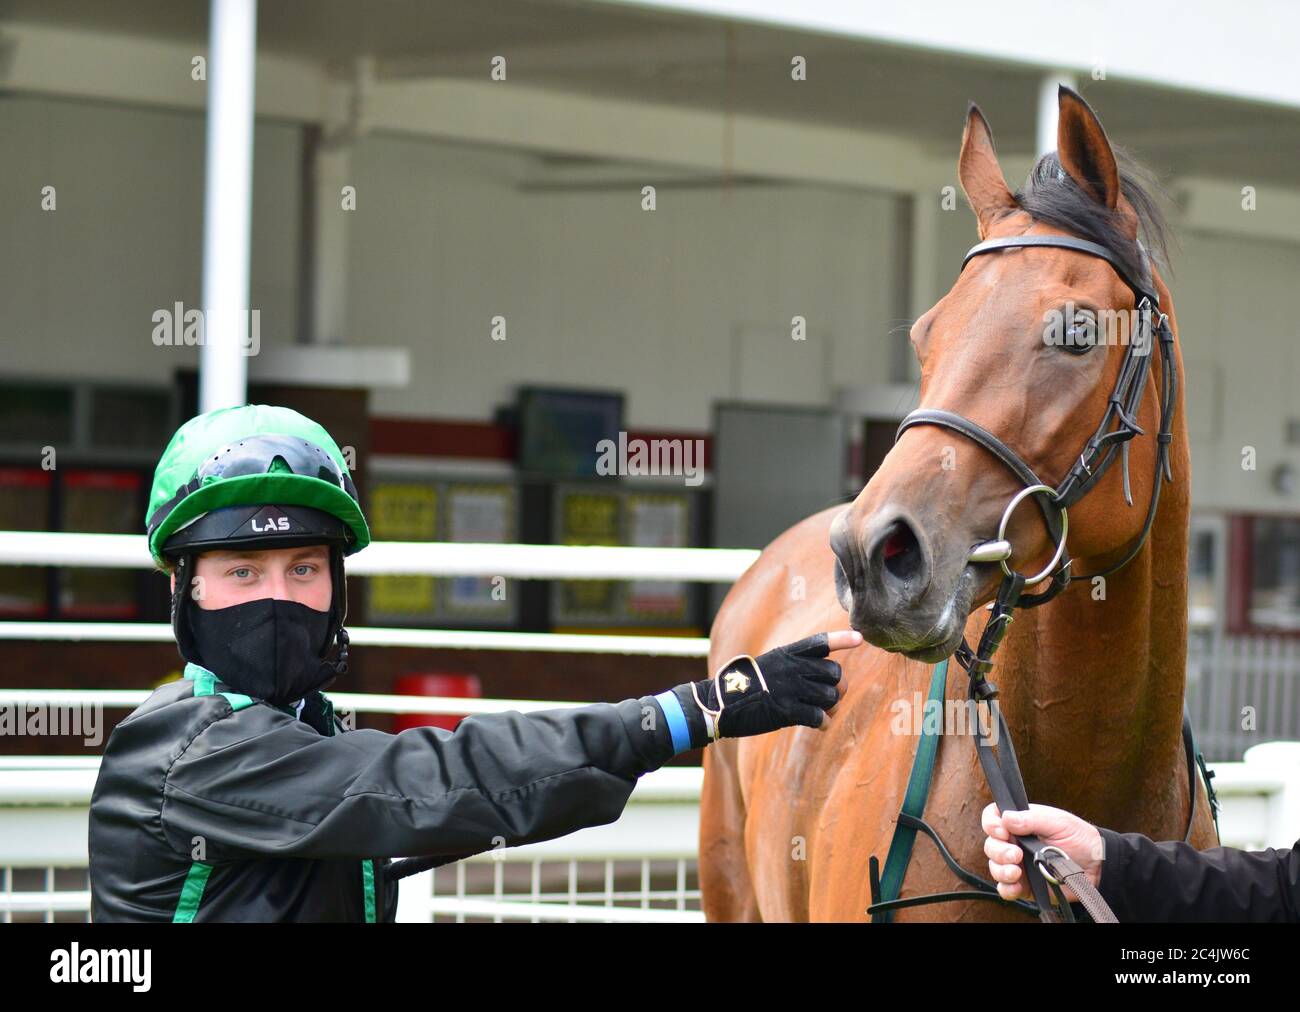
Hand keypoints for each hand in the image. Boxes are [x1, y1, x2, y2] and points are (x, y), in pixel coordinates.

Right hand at [697, 630, 861, 738]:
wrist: (722, 703)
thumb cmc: (747, 686)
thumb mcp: (770, 665)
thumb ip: (797, 668)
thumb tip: (829, 684)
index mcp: (787, 653)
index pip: (820, 642)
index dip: (841, 639)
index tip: (860, 639)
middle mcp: (791, 667)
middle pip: (834, 672)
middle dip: (839, 685)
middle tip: (833, 695)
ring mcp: (789, 688)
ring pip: (830, 696)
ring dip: (832, 707)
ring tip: (825, 713)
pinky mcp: (786, 710)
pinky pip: (818, 716)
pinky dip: (823, 722)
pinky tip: (821, 725)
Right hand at [981, 802, 1103, 901]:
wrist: (1097, 866)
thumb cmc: (1079, 838)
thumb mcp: (1057, 822)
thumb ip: (1030, 819)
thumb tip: (1005, 818)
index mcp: (1020, 823)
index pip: (993, 818)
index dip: (991, 824)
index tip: (1001, 831)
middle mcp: (1015, 843)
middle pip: (991, 845)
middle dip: (999, 851)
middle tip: (1016, 855)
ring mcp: (1019, 865)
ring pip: (994, 867)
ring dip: (1001, 869)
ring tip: (1017, 872)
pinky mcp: (1025, 885)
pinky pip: (1005, 888)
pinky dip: (1006, 888)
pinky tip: (1017, 885)